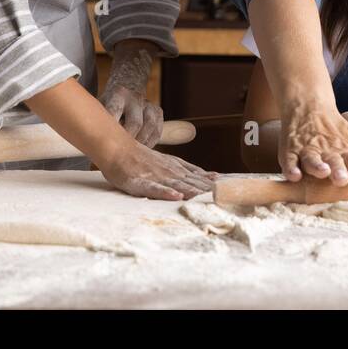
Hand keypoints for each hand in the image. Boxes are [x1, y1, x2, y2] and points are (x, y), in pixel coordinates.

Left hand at [100, 46, 163, 146]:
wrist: (126, 87)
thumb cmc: (107, 103)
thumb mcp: (98, 105)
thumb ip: (96, 120)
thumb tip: (84, 142)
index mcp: (118, 94)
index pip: (115, 112)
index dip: (111, 129)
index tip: (105, 144)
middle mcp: (135, 97)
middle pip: (135, 123)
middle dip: (128, 141)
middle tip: (119, 155)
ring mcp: (148, 103)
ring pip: (149, 127)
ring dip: (141, 143)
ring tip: (132, 155)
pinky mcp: (158, 111)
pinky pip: (157, 130)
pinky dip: (150, 142)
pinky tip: (142, 150)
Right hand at [100, 140, 215, 200]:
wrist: (118, 149)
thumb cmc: (143, 158)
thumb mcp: (170, 161)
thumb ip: (190, 170)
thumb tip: (214, 176)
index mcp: (178, 168)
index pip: (199, 179)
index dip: (213, 187)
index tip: (229, 193)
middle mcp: (170, 172)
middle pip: (192, 184)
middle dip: (207, 192)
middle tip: (222, 199)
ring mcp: (157, 177)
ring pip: (177, 186)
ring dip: (191, 192)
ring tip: (204, 199)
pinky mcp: (142, 183)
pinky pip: (155, 189)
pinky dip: (166, 193)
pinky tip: (175, 197)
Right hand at [279, 99, 347, 184]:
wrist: (309, 106)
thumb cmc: (335, 130)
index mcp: (345, 150)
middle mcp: (328, 151)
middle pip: (334, 161)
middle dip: (339, 170)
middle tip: (342, 179)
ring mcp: (309, 150)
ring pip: (312, 160)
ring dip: (317, 166)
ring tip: (322, 172)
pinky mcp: (291, 150)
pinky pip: (289, 160)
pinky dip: (290, 168)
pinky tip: (294, 176)